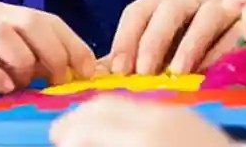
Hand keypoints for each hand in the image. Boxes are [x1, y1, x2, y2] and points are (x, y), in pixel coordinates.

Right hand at [0, 1, 94, 98]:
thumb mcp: (0, 60)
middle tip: (60, 80)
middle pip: (29, 21)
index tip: (87, 69)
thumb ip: (30, 58)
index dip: (72, 42)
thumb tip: (72, 70)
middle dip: (54, 52)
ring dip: (22, 61)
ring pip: (3, 33)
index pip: (46, 19)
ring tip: (22, 83)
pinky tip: (2, 88)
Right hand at [50, 97, 231, 146]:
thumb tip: (83, 136)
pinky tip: (122, 129)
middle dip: (80, 118)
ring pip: (128, 103)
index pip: (92, 123)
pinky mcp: (190, 118)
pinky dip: (127, 115)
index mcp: (145, 138)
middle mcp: (159, 120)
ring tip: (87, 128)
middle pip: (107, 106)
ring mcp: (177, 116)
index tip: (55, 137)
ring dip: (102, 113)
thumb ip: (115, 136)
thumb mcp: (146, 142)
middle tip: (62, 132)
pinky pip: (148, 108)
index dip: (69, 129)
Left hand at [108, 0, 238, 74]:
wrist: (232, 42)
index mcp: (161, 0)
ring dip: (190, 43)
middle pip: (169, 7)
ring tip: (178, 71)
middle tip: (145, 72)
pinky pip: (234, 31)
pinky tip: (209, 70)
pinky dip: (221, 50)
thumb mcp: (155, 51)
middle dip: (154, 39)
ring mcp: (219, 6)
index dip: (126, 39)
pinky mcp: (244, 21)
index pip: (137, 11)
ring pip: (205, 15)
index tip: (120, 70)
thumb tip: (98, 74)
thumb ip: (129, 59)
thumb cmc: (185, 48)